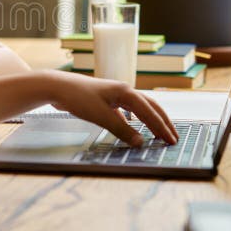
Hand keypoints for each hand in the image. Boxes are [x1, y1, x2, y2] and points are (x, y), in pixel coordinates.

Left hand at [47, 70, 178, 146]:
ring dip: (151, 121)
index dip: (161, 127)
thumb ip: (121, 130)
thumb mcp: (101, 116)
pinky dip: (135, 120)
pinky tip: (135, 127)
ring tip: (159, 133)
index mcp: (126, 92)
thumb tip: (140, 143)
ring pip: (140, 108)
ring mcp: (115, 95)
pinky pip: (127, 111)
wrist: (58, 87)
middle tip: (173, 138)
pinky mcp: (106, 100)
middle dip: (162, 123)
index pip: (150, 112)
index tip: (171, 140)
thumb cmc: (78, 97)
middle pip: (150, 107)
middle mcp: (124, 91)